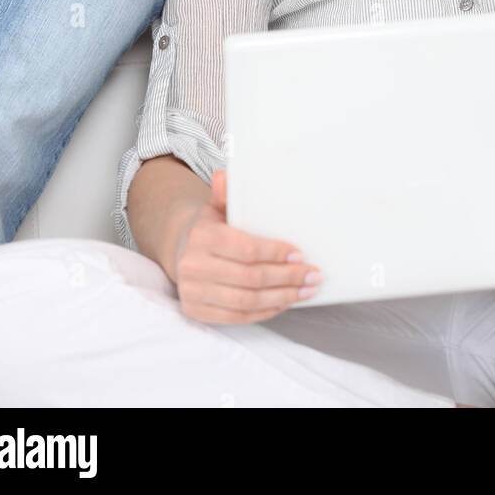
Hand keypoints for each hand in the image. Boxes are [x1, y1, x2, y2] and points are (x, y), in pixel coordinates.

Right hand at [173, 169, 322, 324]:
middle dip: (287, 278)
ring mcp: (193, 292)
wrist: (181, 249)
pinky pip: (237, 317)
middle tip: (312, 275)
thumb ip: (225, 193)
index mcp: (202, 236)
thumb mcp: (216, 206)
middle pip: (250, 278)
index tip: (300, 255)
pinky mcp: (196, 311)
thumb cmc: (210, 226)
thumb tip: (224, 176)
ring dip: (282, 298)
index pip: (246, 249)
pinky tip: (284, 303)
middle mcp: (194, 266)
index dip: (276, 254)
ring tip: (306, 291)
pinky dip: (265, 312)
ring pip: (246, 301)